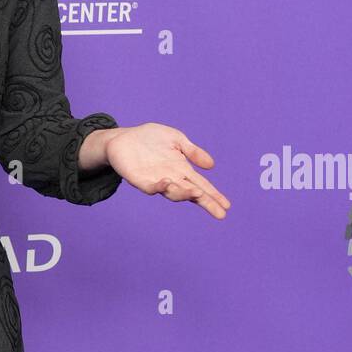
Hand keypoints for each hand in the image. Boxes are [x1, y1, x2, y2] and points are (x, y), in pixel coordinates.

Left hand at [103, 123, 230, 219]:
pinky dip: (159, 187)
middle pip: (192, 194)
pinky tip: (168, 183)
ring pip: (173, 193)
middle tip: (220, 213)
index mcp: (182, 170)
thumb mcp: (177, 140)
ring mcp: (156, 181)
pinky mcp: (139, 180)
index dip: (214, 196)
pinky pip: (150, 187)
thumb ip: (193, 152)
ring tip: (197, 193)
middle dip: (206, 203)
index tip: (227, 206)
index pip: (202, 185)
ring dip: (185, 193)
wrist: (124, 138)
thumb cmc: (151, 138)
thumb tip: (212, 165)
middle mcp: (171, 178)